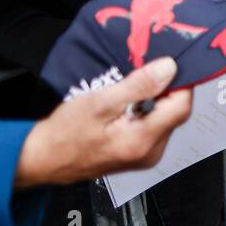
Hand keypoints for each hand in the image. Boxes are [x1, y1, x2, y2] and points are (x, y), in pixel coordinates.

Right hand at [13, 58, 192, 189]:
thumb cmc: (65, 135)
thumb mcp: (100, 102)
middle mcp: (150, 152)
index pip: (182, 105)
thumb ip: (138, 86)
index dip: (178, 82)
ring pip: (165, 117)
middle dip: (163, 90)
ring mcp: (146, 155)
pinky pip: (154, 126)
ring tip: (126, 93)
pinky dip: (145, 111)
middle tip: (140, 76)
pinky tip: (126, 106)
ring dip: (153, 100)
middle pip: (175, 111)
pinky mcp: (139, 154)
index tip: (163, 67)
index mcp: (142, 141)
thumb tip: (168, 69)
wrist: (43, 158)